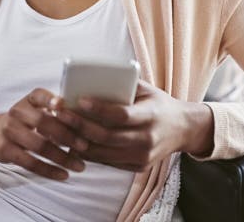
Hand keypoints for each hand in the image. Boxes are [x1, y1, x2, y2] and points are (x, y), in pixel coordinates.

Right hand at [0, 88, 89, 180]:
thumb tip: (87, 123)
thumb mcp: (36, 111)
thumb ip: (56, 114)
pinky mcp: (5, 150)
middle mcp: (17, 111)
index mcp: (29, 99)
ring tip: (80, 166)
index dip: (50, 99)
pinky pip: (30, 162)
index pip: (39, 95)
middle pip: (43, 122)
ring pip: (38, 145)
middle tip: (85, 146)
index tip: (62, 105)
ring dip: (62, 157)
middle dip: (66, 135)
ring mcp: (9, 130)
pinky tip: (63, 175)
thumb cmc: (26, 122)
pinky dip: (49, 170)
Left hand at [55, 80, 213, 171]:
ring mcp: (143, 156)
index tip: (79, 100)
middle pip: (107, 136)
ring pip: (103, 153)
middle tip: (61, 114)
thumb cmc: (158, 104)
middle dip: (80, 126)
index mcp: (151, 115)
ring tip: (60, 129)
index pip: (121, 115)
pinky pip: (108, 162)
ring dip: (78, 142)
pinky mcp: (138, 167)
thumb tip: (90, 76)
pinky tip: (73, 142)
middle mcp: (147, 139)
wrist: (183, 130)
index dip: (99, 109)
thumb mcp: (147, 89)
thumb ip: (123, 84)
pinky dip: (88, 153)